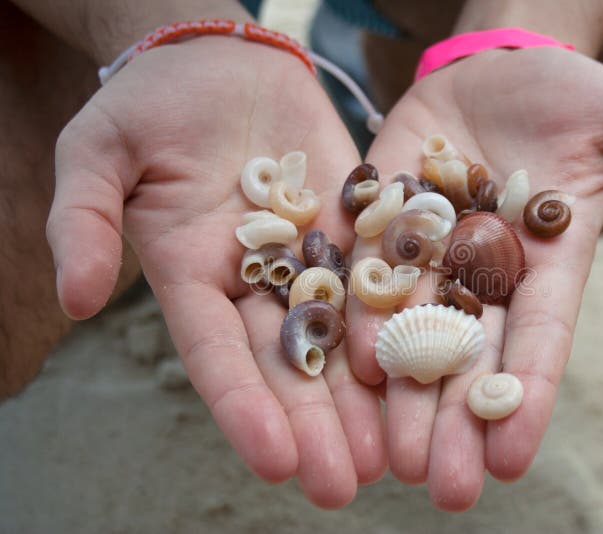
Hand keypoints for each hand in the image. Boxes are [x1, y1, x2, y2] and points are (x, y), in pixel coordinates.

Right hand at [47, 37, 386, 507]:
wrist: (221, 63)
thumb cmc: (148, 106)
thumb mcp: (98, 153)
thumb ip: (84, 222)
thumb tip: (73, 299)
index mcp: (193, 278)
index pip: (217, 355)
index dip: (244, 408)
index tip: (275, 462)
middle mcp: (257, 282)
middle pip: (288, 361)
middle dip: (315, 424)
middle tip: (345, 485)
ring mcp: (312, 256)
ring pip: (342, 332)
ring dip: (367, 393)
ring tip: (394, 452)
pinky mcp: (355, 223)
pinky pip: (382, 270)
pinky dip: (404, 315)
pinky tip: (431, 359)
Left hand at [347, 47, 602, 509]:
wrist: (497, 69)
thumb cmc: (572, 97)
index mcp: (548, 262)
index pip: (541, 337)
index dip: (528, 395)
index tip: (513, 459)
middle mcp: (485, 270)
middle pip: (468, 352)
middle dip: (455, 420)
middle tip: (442, 486)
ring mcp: (429, 247)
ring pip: (410, 326)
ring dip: (398, 391)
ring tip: (387, 455)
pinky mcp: (380, 214)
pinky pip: (363, 267)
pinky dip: (353, 312)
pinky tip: (343, 365)